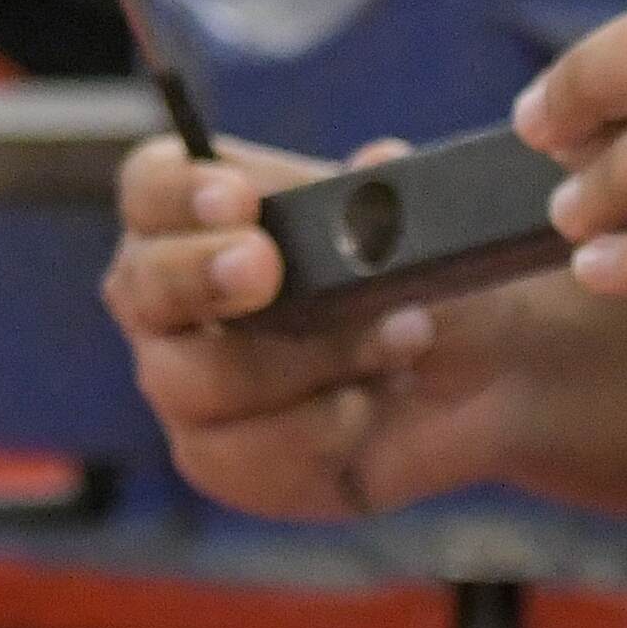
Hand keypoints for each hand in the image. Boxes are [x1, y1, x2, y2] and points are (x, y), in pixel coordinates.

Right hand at [102, 134, 531, 521]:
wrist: (484, 374)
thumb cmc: (424, 280)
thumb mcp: (412, 224)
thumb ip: (383, 193)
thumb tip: (377, 165)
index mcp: (200, 217)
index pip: (148, 191)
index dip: (176, 193)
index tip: (237, 198)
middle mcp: (174, 303)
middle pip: (142, 288)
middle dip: (200, 276)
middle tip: (264, 266)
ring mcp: (189, 387)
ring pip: (195, 381)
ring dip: (303, 361)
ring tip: (398, 338)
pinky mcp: (226, 462)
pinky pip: (241, 456)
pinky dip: (318, 431)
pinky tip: (369, 408)